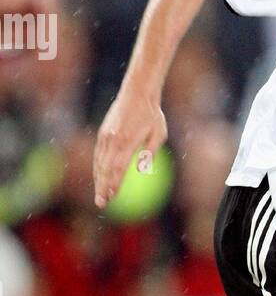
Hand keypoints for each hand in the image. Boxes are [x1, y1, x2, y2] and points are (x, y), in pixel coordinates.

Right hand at [93, 84, 167, 209]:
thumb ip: (150, 152)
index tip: (111, 196)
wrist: (137, 93)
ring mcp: (106, 136)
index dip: (114, 184)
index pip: (118, 168)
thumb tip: (141, 169)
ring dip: (98, 180)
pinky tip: (98, 177)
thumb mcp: (159, 133)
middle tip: (101, 203)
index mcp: (128, 142)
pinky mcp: (103, 133)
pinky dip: (97, 167)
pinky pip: (98, 154)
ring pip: (99, 162)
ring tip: (99, 195)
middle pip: (105, 169)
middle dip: (102, 187)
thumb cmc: (152, 114)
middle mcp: (114, 140)